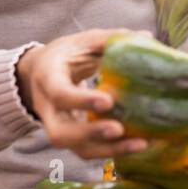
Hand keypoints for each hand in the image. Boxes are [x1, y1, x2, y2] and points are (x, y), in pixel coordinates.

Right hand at [16, 28, 150, 159]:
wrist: (40, 73)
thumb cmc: (66, 55)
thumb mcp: (82, 42)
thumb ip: (109, 40)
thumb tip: (147, 37)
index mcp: (48, 78)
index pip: (59, 93)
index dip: (81, 100)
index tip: (108, 101)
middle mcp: (48, 109)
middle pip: (61, 132)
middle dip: (90, 134)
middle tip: (119, 130)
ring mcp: (58, 126)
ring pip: (76, 148)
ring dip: (108, 150)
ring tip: (140, 144)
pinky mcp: (72, 138)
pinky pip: (88, 151)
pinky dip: (112, 151)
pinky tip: (138, 145)